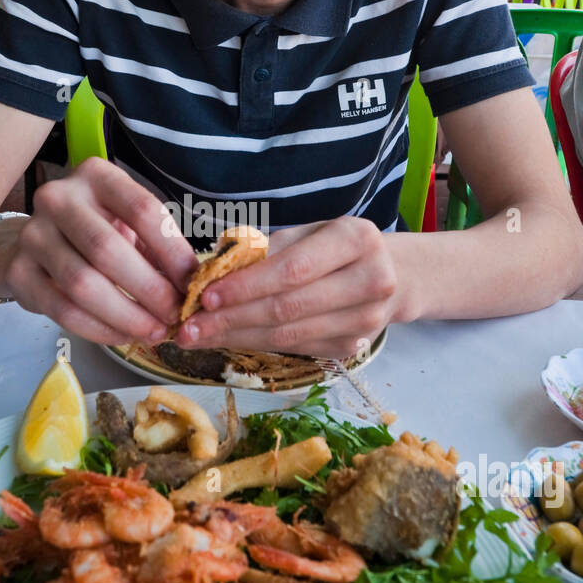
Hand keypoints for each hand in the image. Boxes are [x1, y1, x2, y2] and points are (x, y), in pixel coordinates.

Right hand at [2, 159, 197, 344]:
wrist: (35, 240)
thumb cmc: (96, 229)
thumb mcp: (127, 223)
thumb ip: (156, 247)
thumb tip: (193, 287)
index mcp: (96, 176)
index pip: (142, 210)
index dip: (173, 251)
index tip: (193, 283)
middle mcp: (58, 198)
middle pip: (109, 249)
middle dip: (150, 290)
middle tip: (174, 316)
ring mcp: (33, 234)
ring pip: (83, 284)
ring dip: (126, 315)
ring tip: (153, 331)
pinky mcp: (19, 271)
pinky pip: (63, 309)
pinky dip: (99, 329)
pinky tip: (123, 335)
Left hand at [173, 217, 398, 358]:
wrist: (394, 275)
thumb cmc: (337, 247)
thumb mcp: (309, 232)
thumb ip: (267, 250)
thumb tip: (213, 272)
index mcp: (357, 239)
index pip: (293, 270)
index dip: (246, 287)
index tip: (205, 296)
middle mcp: (370, 281)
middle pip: (288, 308)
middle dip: (231, 319)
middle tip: (188, 328)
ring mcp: (366, 320)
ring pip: (288, 336)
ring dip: (237, 338)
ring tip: (198, 337)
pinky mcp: (354, 348)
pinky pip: (295, 349)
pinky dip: (256, 346)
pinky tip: (227, 340)